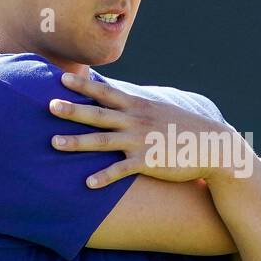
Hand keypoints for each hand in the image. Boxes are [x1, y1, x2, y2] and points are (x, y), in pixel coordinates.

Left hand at [49, 72, 242, 187]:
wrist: (212, 147)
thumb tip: (121, 98)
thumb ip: (138, 106)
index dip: (83, 85)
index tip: (61, 78)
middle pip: (98, 114)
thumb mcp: (161, 110)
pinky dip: (104, 176)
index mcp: (138, 106)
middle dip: (72, 109)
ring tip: (53, 143)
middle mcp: (136, 121)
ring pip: (102, 141)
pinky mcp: (147, 162)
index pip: (106, 92)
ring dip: (77, 142)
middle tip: (48, 104)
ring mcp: (140, 141)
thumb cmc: (184, 129)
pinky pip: (121, 170)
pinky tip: (87, 183)